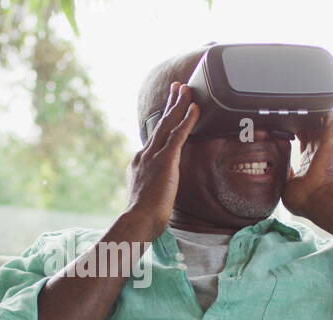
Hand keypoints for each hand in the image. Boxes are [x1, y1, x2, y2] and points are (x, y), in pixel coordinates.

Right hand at [125, 82, 199, 232]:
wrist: (138, 219)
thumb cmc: (143, 215)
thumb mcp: (146, 195)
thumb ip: (152, 185)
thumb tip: (158, 187)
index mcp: (139, 162)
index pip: (154, 137)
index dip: (163, 121)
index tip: (169, 109)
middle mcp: (144, 154)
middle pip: (160, 123)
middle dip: (170, 104)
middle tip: (177, 87)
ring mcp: (153, 156)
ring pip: (167, 124)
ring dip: (178, 105)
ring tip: (186, 89)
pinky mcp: (165, 160)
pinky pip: (178, 135)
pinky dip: (187, 120)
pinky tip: (194, 108)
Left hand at [282, 111, 332, 216]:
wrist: (319, 197)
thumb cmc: (305, 198)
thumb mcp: (287, 185)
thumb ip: (284, 174)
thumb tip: (279, 169)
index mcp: (309, 161)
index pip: (303, 141)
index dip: (294, 132)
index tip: (285, 125)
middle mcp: (319, 151)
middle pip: (312, 129)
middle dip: (303, 119)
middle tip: (293, 108)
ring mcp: (326, 145)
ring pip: (321, 123)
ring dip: (315, 113)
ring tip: (307, 100)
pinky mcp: (330, 141)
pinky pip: (330, 121)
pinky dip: (327, 112)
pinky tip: (322, 102)